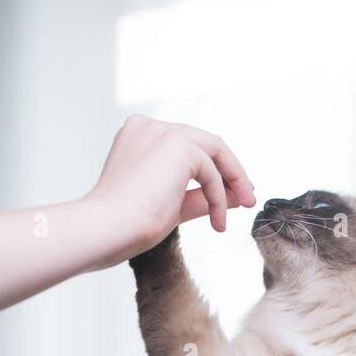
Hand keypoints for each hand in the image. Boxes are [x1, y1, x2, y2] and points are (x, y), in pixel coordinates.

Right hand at [86, 115, 256, 262]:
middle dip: (230, 171)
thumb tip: (237, 197)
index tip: (232, 193)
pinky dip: (219, 196)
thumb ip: (201, 197)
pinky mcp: (177, 144)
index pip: (187, 146)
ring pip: (214, 151)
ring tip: (244, 207)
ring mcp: (162, 131)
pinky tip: (217, 222)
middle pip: (205, 143)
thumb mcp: (172, 206)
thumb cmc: (127, 225)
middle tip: (248, 198)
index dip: (213, 168)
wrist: (107, 229)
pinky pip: (211, 170)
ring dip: (232, 181)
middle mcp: (149, 126)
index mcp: (139, 136)